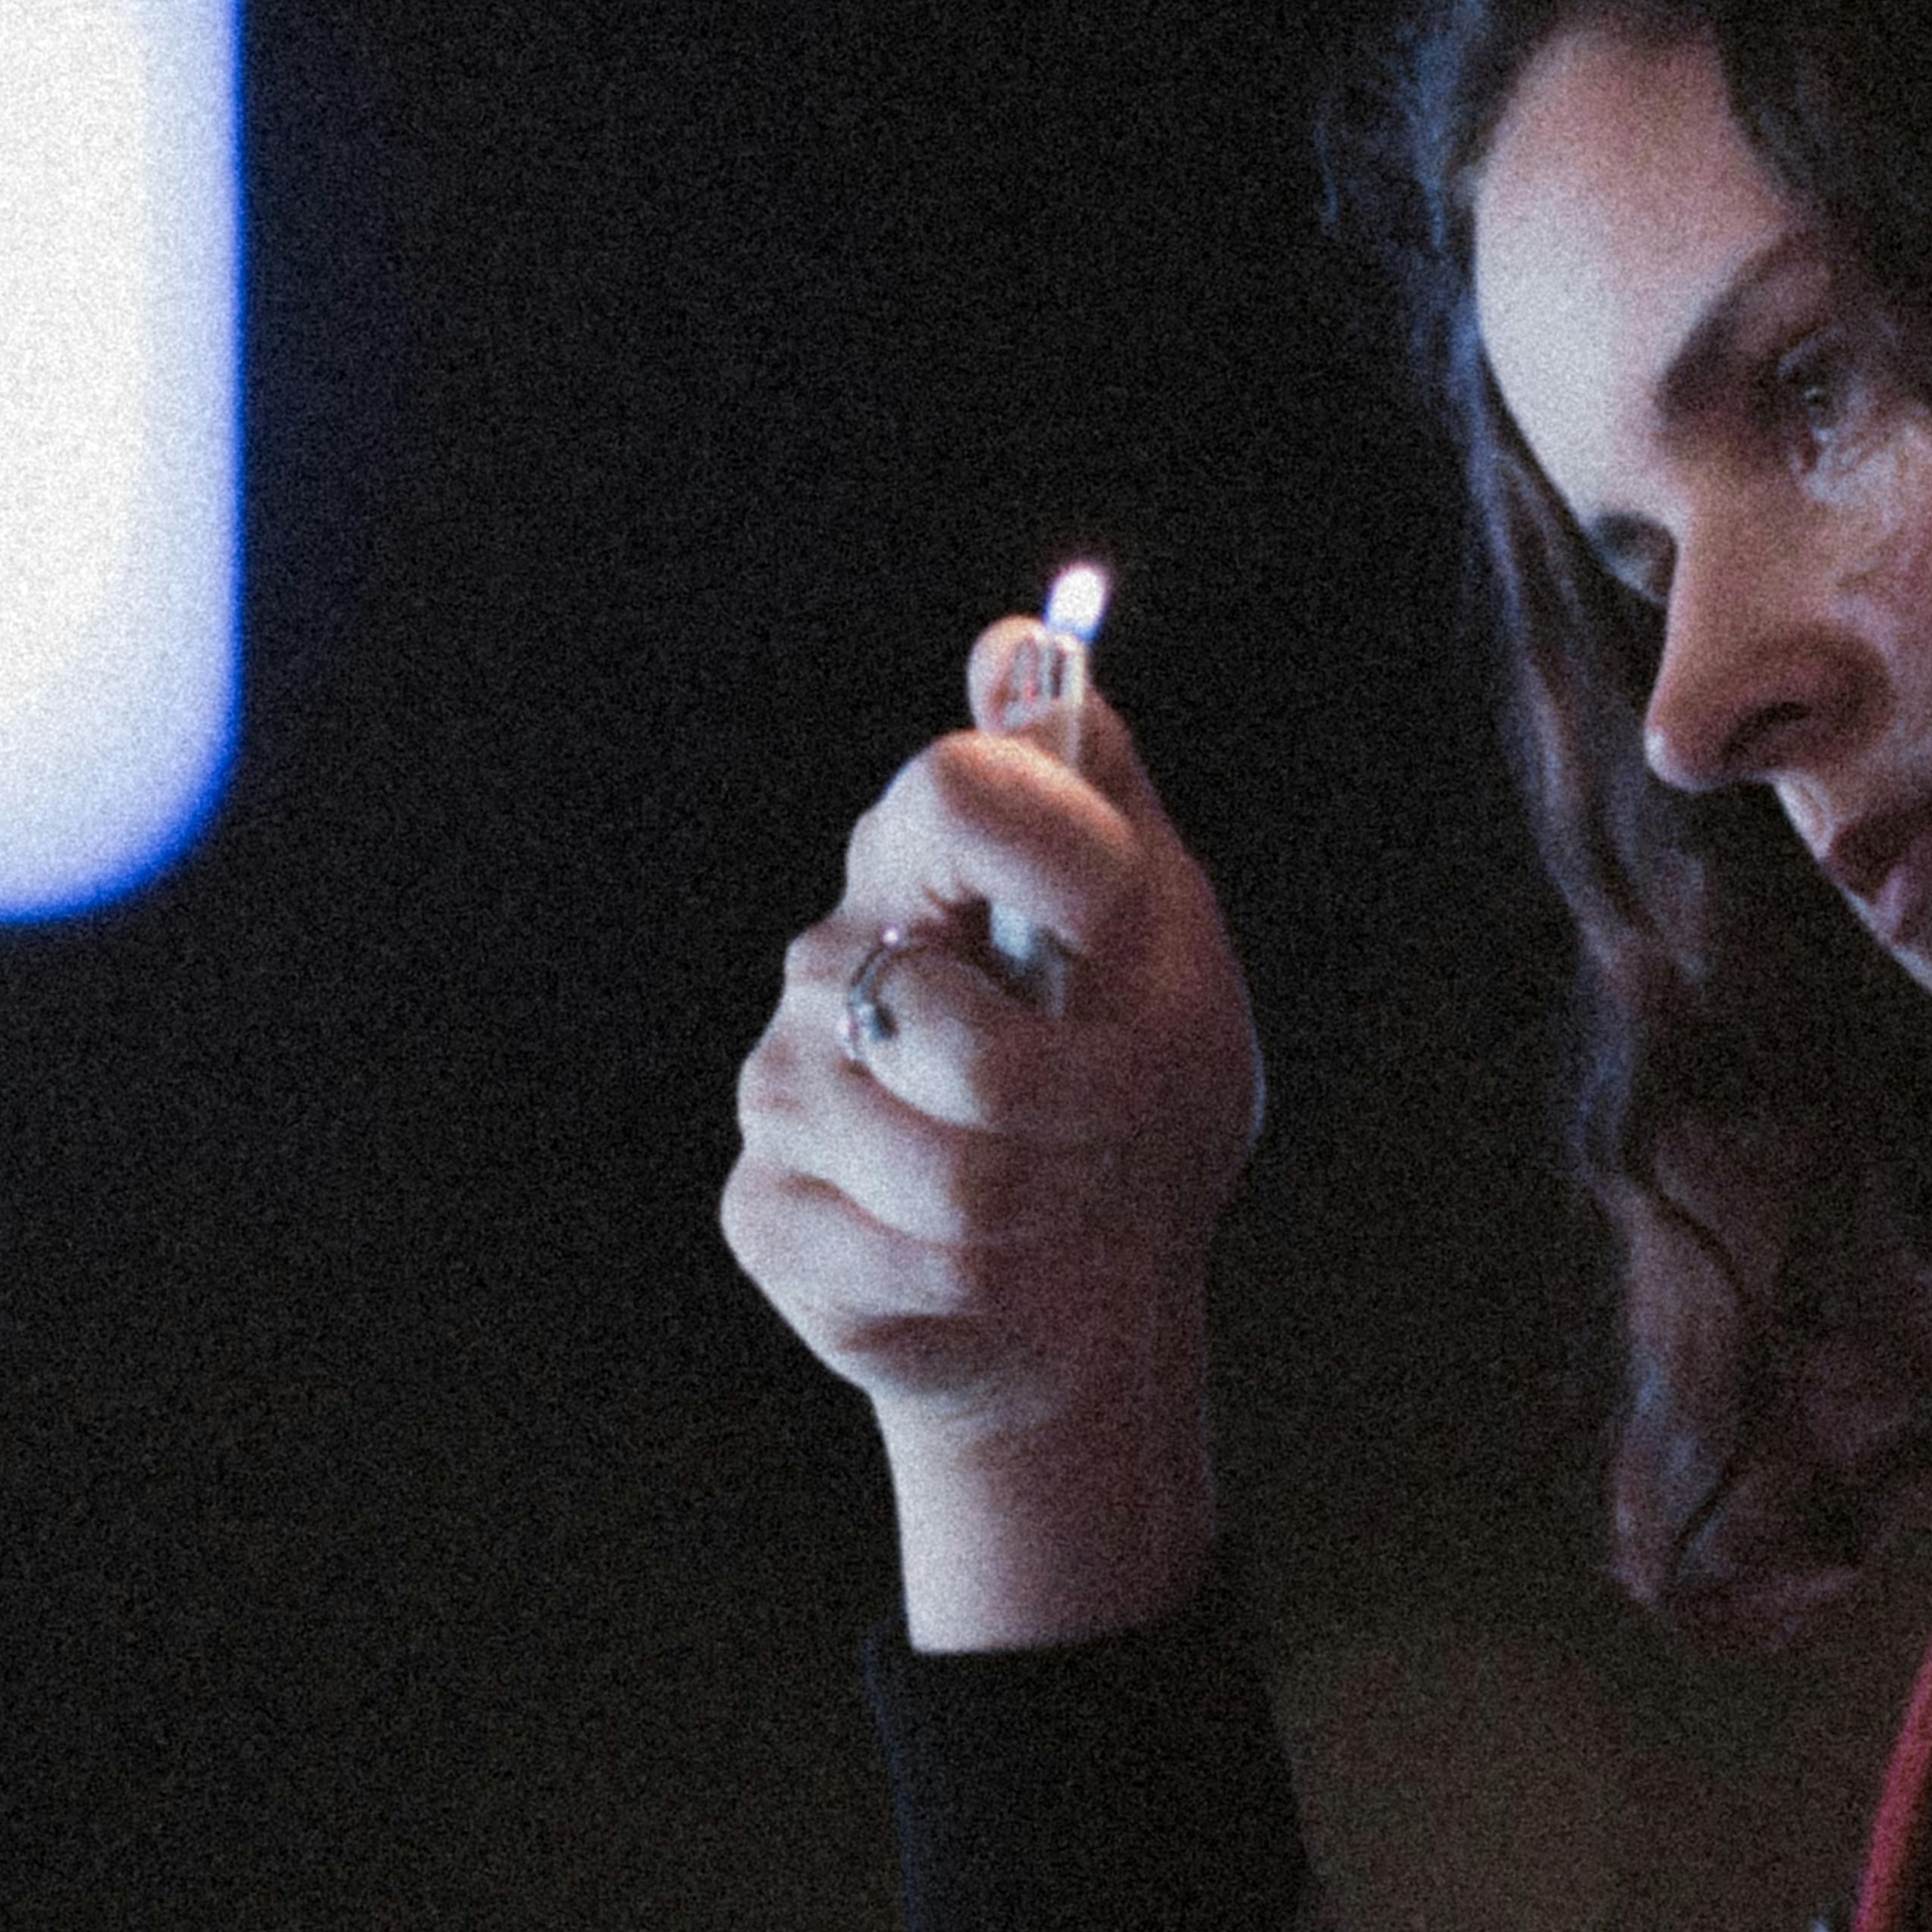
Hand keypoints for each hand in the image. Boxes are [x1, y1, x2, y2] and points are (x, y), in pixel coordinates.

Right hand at [723, 620, 1263, 1643]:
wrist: (1095, 1293)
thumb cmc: (1135, 1102)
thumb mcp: (1165, 945)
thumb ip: (1098, 796)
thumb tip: (1013, 638)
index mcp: (927, 862)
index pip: (952, 791)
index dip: (1055, 867)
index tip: (1117, 932)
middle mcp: (836, 955)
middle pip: (959, 1027)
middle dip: (1086, 1101)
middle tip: (1114, 1119)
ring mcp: (785, 1085)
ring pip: (950, 1166)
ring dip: (1049, 1204)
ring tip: (1056, 1198)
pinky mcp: (766, 1211)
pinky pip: (908, 1254)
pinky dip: (985, 1280)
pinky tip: (981, 1264)